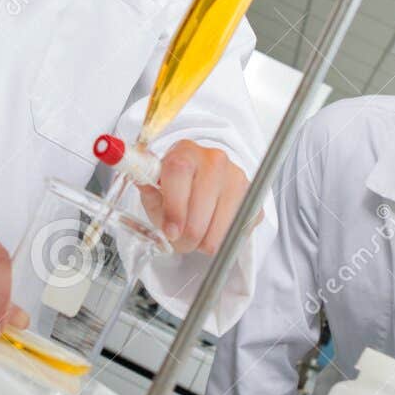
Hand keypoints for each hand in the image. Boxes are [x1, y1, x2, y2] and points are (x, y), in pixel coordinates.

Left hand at [138, 140, 248, 254]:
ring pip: (221, 227)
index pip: (179, 172)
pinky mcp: (253, 196)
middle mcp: (215, 160)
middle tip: (179, 241)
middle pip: (201, 207)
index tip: (170, 231)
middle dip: (187, 235)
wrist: (206, 181)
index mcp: (185, 152)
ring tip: (196, 236)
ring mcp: (237, 177)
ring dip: (205, 242)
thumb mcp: (155, 188)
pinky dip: (223, 240)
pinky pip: (237, 231)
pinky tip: (213, 230)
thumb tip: (141, 180)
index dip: (174, 207)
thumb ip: (147, 188)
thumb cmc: (177, 187)